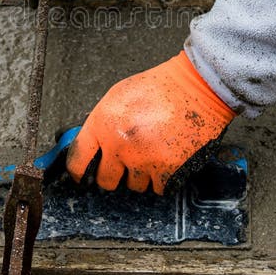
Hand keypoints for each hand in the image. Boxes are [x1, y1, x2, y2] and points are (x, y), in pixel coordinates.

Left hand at [66, 51, 235, 194]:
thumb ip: (103, 122)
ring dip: (141, 174)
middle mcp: (120, 145)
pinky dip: (162, 177)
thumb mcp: (119, 96)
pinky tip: (166, 158)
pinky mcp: (167, 171)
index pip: (77, 161)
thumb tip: (93, 144)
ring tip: (152, 152)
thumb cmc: (161, 87)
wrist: (197, 88)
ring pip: (134, 185)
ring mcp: (143, 160)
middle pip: (105, 181)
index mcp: (103, 124)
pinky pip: (158, 187)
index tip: (82, 176)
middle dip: (114, 174)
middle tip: (125, 161)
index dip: (78, 172)